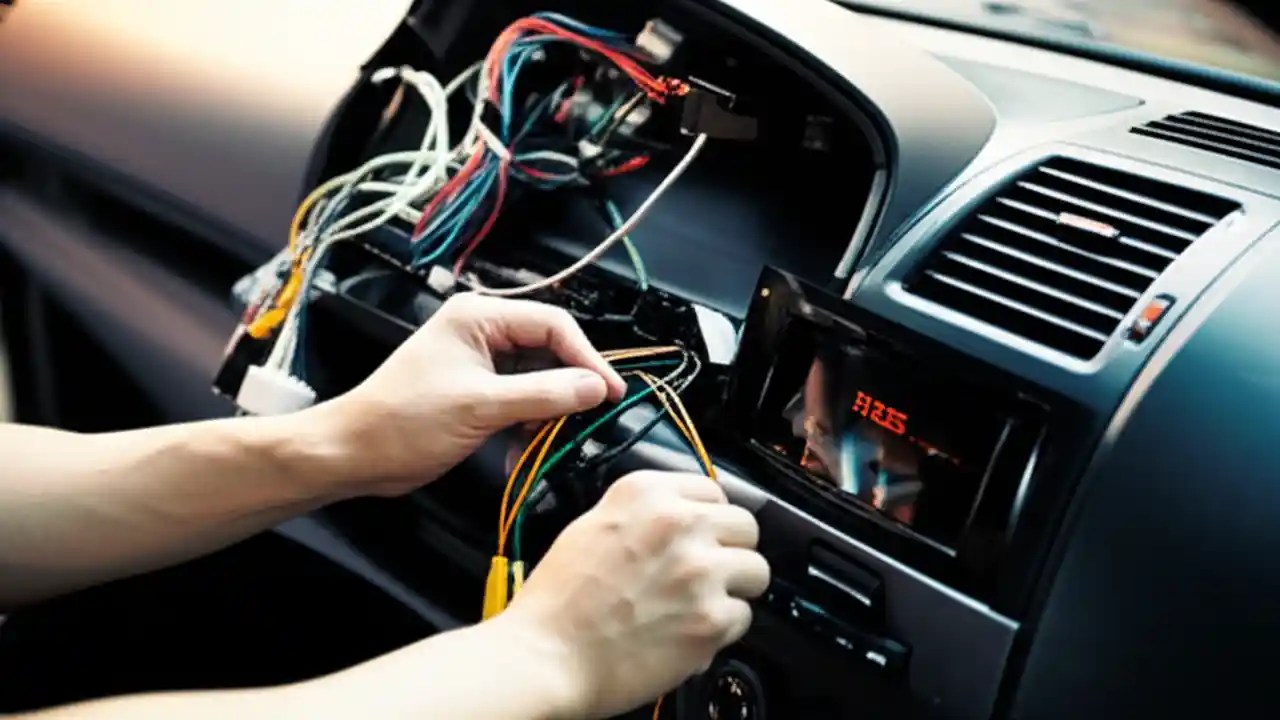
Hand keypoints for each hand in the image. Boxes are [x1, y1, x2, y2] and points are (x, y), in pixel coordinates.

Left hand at [311, 293, 625, 495]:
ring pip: (538, 379)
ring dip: (547, 411)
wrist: (354, 454)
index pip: (553, 324)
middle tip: (588, 417)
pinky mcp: (476, 391)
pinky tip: (522, 449)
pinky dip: (528, 424)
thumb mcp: (482, 407)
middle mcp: (482, 331)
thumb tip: (596, 388)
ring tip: (544, 439)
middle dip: (567, 387)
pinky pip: (520, 400)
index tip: (610, 391)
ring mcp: (479, 362)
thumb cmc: (404, 422)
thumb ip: (544, 394)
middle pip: (549, 350)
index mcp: (479, 317)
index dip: (586, 357)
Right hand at [503, 471, 770, 718]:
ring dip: (734, 588)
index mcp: (646, 494)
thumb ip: (644, 515)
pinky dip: (721, 629)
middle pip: (745, 526)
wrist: (546, 656)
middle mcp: (679, 523)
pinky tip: (690, 632)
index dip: (710, 517)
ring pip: (756, 570)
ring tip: (702, 603)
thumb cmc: (558, 601)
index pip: (713, 489)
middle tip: (708, 571)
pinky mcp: (711, 619)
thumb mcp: (593, 526)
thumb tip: (684, 519)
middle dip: (730, 550)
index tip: (703, 534)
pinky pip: (743, 617)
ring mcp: (700, 571)